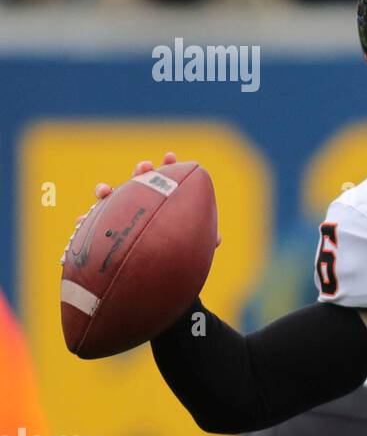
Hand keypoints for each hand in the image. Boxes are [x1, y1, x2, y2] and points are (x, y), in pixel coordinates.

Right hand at [80, 152, 221, 246]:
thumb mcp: (191, 249)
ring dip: (105, 192)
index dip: (167, 168)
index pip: (165, 183)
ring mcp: (119, 218)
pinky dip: (84, 222)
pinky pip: (90, 227)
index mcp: (161, 205)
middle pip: (138, 185)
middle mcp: (139, 207)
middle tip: (144, 167)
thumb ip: (203, 241)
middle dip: (140, 173)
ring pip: (110, 201)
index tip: (170, 156)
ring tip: (104, 191)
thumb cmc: (175, 257)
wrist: (155, 279)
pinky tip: (80, 221)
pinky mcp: (102, 234)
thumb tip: (217, 237)